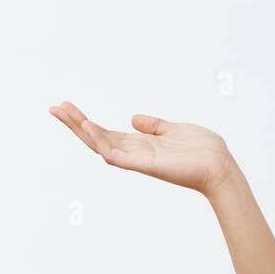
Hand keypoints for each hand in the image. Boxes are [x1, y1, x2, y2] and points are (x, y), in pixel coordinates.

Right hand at [48, 100, 234, 197]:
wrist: (221, 166)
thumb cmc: (203, 150)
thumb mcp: (175, 130)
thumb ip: (154, 126)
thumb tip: (133, 118)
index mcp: (141, 144)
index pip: (106, 132)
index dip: (86, 121)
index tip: (67, 107)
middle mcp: (135, 153)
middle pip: (97, 138)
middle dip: (74, 123)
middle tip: (53, 108)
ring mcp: (137, 160)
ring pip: (100, 145)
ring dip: (81, 128)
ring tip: (63, 112)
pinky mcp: (144, 165)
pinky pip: (115, 155)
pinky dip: (100, 141)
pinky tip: (87, 125)